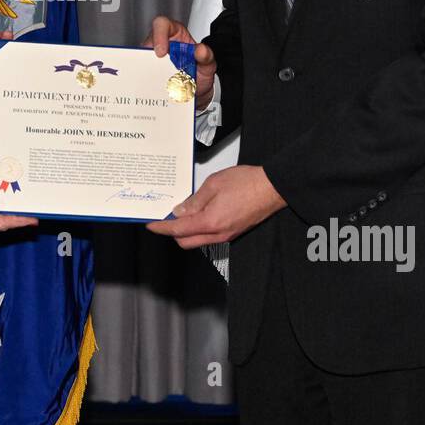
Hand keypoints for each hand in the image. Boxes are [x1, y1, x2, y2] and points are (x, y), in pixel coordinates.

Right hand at [143, 15, 217, 110]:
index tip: (161, 52)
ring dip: (150, 73)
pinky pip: (144, 75)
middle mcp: (162, 44)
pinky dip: (150, 83)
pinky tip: (160, 90)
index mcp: (176, 34)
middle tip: (159, 72)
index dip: (158, 35)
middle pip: (147, 43)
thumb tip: (201, 50)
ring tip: (163, 84)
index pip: (162, 24)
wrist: (199, 92)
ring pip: (142, 61)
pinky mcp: (150, 73)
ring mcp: (154, 59)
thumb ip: (207, 56)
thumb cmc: (200, 72)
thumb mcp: (208, 64)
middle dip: (149, 57)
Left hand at [146, 165, 284, 249]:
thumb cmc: (247, 183)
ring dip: (186, 231)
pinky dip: (199, 229)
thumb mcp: (214, 184)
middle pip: (186, 241)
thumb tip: (179, 211)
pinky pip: (210, 236)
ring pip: (198, 240)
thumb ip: (194, 201)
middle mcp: (218, 234)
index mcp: (210, 222)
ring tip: (180, 214)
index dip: (162, 228)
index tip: (152, 225)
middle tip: (165, 218)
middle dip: (172, 232)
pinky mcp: (233, 232)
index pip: (178, 230)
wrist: (273, 188)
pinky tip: (198, 214)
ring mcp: (227, 235)